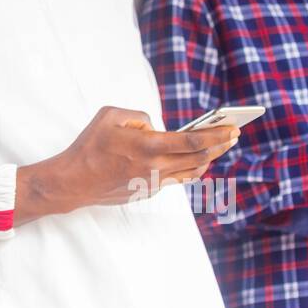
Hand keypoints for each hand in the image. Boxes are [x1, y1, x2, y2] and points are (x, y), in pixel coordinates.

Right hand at [16, 106, 239, 224]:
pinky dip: (188, 168)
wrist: (74, 181)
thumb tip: (156, 127)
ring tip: (217, 147)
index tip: (232, 129)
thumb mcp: (110, 116)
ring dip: (208, 159)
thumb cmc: (89, 146)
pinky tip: (193, 160)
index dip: (216, 135)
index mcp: (148, 146)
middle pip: (199, 158)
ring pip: (191, 171)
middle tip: (233, 136)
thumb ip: (139, 117)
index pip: (193, 142)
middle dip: (220, 146)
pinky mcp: (148, 191)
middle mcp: (156, 167)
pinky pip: (175, 178)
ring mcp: (153, 182)